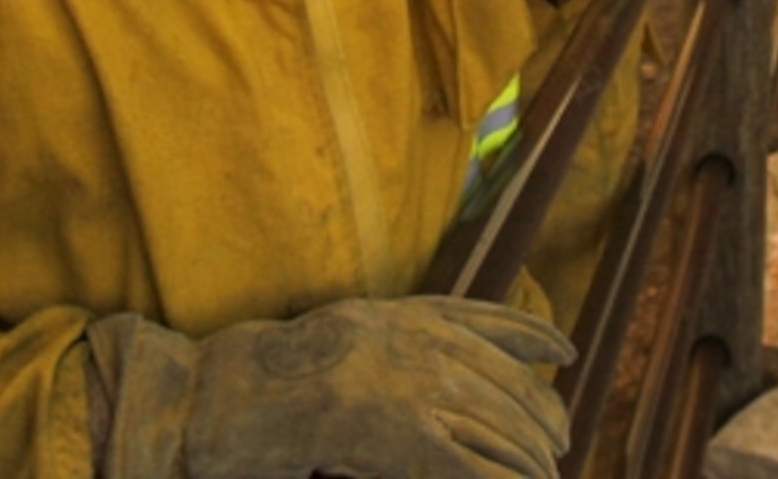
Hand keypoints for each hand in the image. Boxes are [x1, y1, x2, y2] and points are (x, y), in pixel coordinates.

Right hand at [89, 295, 572, 477]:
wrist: (214, 397)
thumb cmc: (266, 380)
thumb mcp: (342, 344)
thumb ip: (394, 346)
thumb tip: (446, 371)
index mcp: (395, 315)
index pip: (483, 319)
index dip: (531, 336)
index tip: (564, 353)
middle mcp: (405, 339)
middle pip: (497, 376)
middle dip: (537, 411)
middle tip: (560, 440)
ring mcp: (397, 382)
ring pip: (490, 420)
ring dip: (526, 452)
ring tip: (547, 471)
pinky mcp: (387, 429)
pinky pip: (462, 462)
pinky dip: (495, 477)